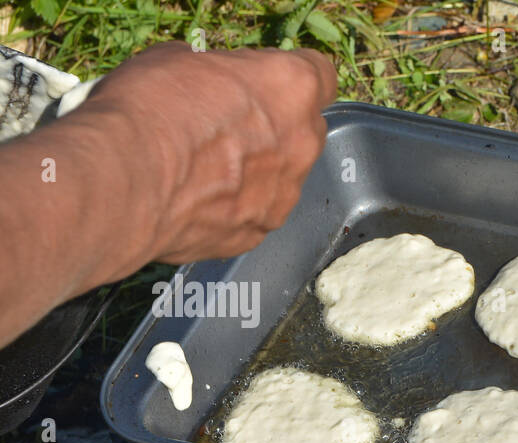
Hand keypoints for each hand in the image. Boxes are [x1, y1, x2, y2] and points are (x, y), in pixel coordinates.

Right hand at [74, 42, 336, 262]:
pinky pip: (252, 214)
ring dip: (255, 172)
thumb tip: (211, 82)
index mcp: (292, 89)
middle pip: (304, 130)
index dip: (290, 75)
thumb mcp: (176, 61)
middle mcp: (301, 145)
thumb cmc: (150, 109)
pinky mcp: (257, 233)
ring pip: (280, 177)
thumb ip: (215, 73)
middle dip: (276, 126)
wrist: (126, 182)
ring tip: (203, 169)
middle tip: (228, 124)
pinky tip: (194, 201)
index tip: (265, 79)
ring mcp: (283, 196)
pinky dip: (230, 208)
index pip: (318, 74)